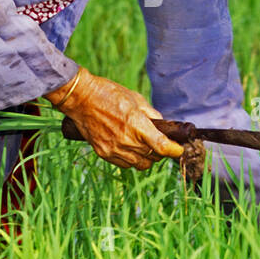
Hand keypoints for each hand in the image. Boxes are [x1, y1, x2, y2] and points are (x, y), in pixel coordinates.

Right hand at [46, 68, 184, 169]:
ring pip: (140, 164)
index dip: (174, 150)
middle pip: (153, 157)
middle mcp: (126, 140)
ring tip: (145, 147)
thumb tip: (163, 126)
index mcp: (137, 125)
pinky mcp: (104, 153)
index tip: (178, 149)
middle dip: (160, 152)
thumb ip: (151, 115)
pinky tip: (130, 148)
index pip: (162, 147)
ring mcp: (114, 149)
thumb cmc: (109, 94)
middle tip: (160, 143)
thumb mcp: (136, 99)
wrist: (81, 98)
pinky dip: (132, 160)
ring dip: (147, 158)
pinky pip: (125, 165)